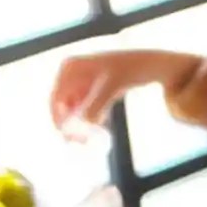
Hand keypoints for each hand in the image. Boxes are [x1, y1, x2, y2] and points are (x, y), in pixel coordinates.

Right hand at [50, 51, 191, 140]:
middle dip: (68, 123)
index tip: (65, 134)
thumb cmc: (129, 70)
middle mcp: (72, 74)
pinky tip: (96, 130)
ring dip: (78, 123)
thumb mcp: (111, 86)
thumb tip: (86, 122)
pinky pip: (86, 107)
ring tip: (84, 141)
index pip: (57, 97)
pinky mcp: (93, 89)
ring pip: (74, 107)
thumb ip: (97, 104)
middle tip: (75, 142)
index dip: (58, 117)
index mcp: (70, 68)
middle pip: (64, 104)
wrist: (149, 64)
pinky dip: (89, 119)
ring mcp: (82, 82)